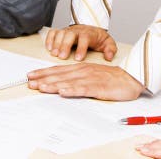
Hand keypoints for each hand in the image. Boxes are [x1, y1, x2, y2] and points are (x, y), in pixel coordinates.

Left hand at [27, 63, 143, 100]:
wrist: (131, 78)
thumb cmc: (111, 78)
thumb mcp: (91, 75)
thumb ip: (77, 78)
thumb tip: (60, 84)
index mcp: (81, 68)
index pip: (58, 70)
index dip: (43, 73)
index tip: (31, 76)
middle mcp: (83, 71)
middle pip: (60, 75)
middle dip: (43, 79)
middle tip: (30, 82)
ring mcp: (91, 79)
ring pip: (69, 82)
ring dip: (54, 85)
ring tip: (41, 87)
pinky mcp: (99, 87)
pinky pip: (84, 89)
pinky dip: (73, 90)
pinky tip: (64, 92)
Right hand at [44, 24, 116, 60]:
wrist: (92, 30)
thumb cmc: (98, 39)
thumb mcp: (108, 43)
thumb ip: (110, 49)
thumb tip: (109, 57)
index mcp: (89, 33)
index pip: (85, 38)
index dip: (81, 48)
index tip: (78, 58)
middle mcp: (77, 31)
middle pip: (70, 34)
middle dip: (65, 45)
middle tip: (62, 57)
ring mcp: (68, 31)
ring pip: (61, 33)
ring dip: (56, 43)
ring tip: (54, 54)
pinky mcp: (61, 32)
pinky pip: (53, 32)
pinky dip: (49, 39)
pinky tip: (49, 48)